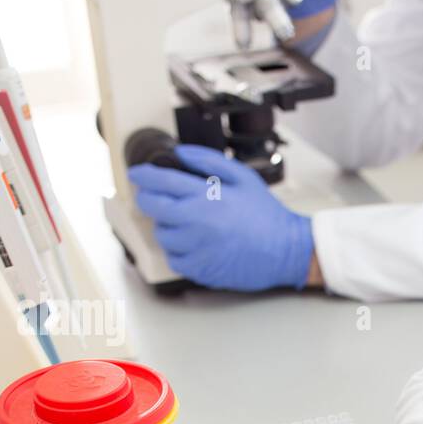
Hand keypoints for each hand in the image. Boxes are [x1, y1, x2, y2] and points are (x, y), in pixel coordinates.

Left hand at [128, 145, 313, 290]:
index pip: (160, 181)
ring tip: (186, 222)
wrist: (286, 251)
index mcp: (206, 197)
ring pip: (161, 234)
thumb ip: (209, 161)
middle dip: (148, 198)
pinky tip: (193, 242)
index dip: (142, 175)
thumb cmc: (267, 216)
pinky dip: (177, 249)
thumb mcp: (243, 178)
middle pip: (152, 207)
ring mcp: (196, 248)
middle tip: (155, 196)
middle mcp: (196, 223)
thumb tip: (180, 153)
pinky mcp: (200, 270)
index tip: (136, 174)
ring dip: (166, 225)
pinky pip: (173, 258)